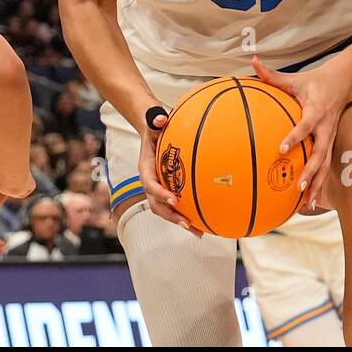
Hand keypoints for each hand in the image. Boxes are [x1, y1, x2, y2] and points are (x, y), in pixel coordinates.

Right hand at [137, 111, 203, 235]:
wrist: (151, 130)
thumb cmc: (153, 124)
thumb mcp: (153, 119)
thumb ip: (156, 119)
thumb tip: (162, 119)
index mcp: (146, 168)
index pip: (150, 184)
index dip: (160, 194)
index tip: (175, 199)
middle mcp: (151, 181)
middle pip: (157, 204)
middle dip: (171, 216)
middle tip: (187, 223)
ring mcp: (159, 188)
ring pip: (166, 210)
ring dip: (180, 221)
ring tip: (199, 232)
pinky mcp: (168, 189)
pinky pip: (176, 205)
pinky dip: (188, 214)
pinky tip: (205, 221)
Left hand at [251, 55, 348, 210]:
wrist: (343, 83)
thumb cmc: (313, 81)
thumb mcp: (293, 78)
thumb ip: (271, 74)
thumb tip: (251, 61)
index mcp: (316, 111)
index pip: (305, 126)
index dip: (294, 137)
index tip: (281, 148)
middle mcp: (325, 128)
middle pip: (320, 152)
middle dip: (310, 170)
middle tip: (298, 184)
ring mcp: (330, 138)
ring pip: (325, 164)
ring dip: (317, 183)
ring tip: (307, 202)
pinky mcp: (330, 144)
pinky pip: (325, 166)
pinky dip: (318, 183)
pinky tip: (309, 201)